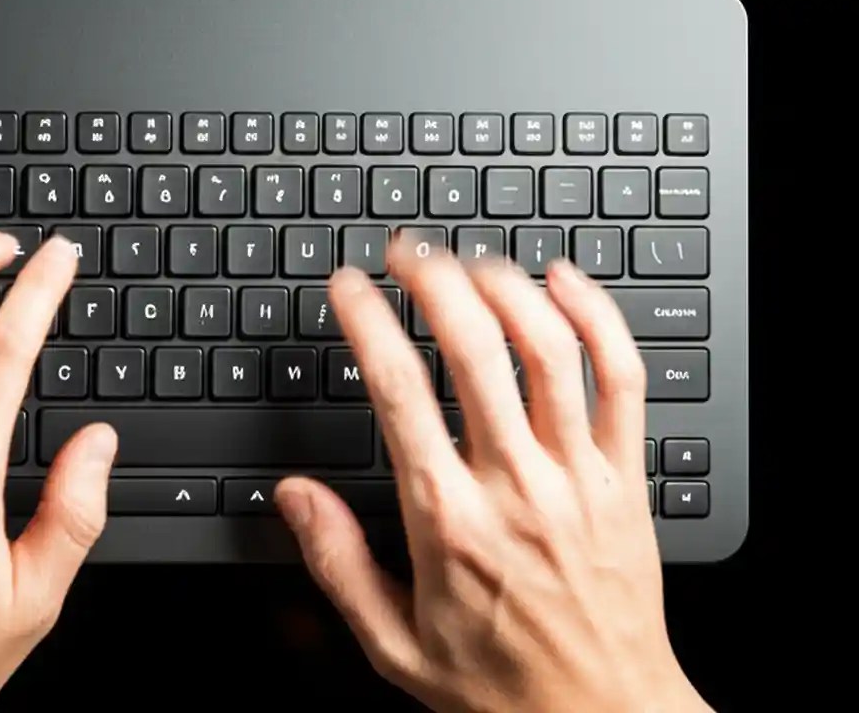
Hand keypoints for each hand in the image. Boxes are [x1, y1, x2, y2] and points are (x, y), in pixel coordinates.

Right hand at [275, 242, 712, 712]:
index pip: (399, 391)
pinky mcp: (628, 478)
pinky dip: (596, 318)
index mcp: (450, 520)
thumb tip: (294, 497)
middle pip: (475, 349)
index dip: (367, 321)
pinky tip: (564, 284)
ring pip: (548, 350)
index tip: (349, 289)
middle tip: (405, 253)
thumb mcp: (393, 643)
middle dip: (433, 281)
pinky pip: (622, 377)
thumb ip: (337, 563)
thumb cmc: (501, 686)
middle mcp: (518, 486)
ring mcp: (582, 476)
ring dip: (505, 288)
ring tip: (470, 261)